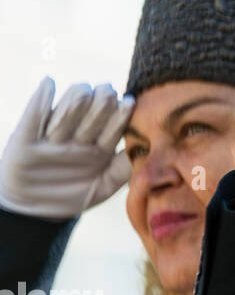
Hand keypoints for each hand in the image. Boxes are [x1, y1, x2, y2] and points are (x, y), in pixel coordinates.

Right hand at [0, 78, 134, 219]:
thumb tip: (149, 150)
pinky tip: (49, 84)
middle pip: (92, 113)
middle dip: (102, 101)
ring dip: (77, 99)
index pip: (113, 126)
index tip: (130, 102)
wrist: (36, 210)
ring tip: (85, 90)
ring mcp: (52, 137)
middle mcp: (78, 136)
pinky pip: (33, 116)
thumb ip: (123, 169)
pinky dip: (39, 99)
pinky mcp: (25, 138)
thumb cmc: (73, 195)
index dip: (122, 114)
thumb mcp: (102, 186)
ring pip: (66, 112)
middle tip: (108, 92)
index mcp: (100, 146)